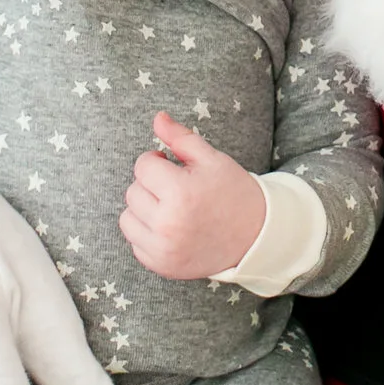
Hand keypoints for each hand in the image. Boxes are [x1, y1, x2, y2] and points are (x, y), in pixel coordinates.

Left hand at [122, 113, 265, 279]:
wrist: (255, 236)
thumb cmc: (233, 193)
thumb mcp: (212, 159)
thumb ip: (181, 138)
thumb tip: (158, 118)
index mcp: (180, 192)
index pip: (143, 166)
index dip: (157, 161)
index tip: (172, 167)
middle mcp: (167, 223)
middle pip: (133, 191)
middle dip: (150, 185)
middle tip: (175, 188)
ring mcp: (162, 249)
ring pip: (128, 218)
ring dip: (144, 209)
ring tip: (169, 208)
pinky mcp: (161, 266)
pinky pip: (135, 243)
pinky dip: (147, 234)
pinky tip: (169, 228)